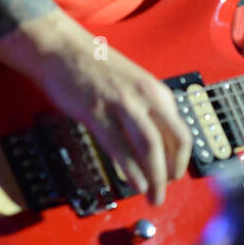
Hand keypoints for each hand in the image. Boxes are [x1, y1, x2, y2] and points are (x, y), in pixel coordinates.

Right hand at [26, 25, 193, 204]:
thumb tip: (154, 148)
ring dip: (156, 178)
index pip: (181, 133)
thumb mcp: (131, 86)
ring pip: (151, 147)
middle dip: (172, 173)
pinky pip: (120, 147)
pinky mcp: (97, 112)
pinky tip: (135, 184)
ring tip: (152, 196)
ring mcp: (122, 104)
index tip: (171, 176)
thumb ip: (145, 112)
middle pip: (174, 141)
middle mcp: (146, 96)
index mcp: (156, 92)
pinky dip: (132, 170)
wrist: (61, 48)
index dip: (180, 160)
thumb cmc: (94, 67)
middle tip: (164, 191)